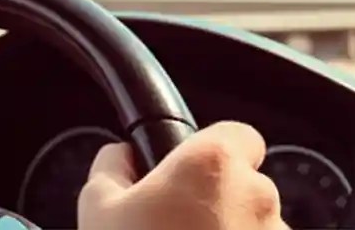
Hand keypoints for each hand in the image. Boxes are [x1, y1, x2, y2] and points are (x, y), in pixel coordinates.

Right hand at [78, 121, 288, 229]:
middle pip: (247, 186)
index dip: (213, 151)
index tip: (188, 173)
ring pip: (257, 229)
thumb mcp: (97, 211)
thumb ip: (111, 168)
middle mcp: (258, 197)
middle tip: (177, 229)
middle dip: (219, 204)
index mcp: (213, 165)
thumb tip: (119, 157)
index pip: (239, 135)